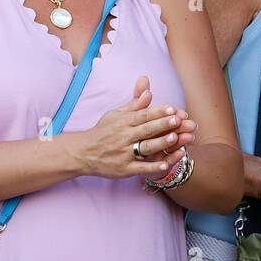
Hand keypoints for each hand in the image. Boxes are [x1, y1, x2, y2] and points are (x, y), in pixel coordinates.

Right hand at [77, 76, 196, 178]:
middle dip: (162, 124)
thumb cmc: (103, 132)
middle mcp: (123, 137)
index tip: (173, 108)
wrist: (82, 153)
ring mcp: (123, 154)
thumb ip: (134, 105)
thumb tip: (148, 91)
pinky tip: (166, 165)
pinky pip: (140, 168)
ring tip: (175, 138)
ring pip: (145, 147)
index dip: (158, 112)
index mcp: (123, 122)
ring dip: (160, 143)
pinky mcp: (123, 169)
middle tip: (178, 120)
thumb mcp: (115, 115)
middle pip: (146, 129)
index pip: (143, 115)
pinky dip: (153, 167)